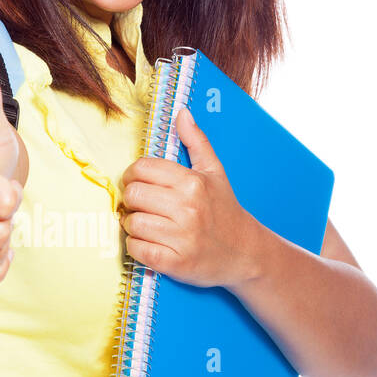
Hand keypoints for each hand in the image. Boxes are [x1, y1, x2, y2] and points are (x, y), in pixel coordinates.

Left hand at [118, 105, 260, 287]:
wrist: (245, 253)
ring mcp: (181, 238)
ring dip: (133, 224)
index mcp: (193, 183)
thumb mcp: (215, 172)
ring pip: (131, 223)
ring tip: (148, 224)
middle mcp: (187, 209)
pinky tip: (150, 242)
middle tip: (142, 205)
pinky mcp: (175, 263)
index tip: (138, 183)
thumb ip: (196, 141)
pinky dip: (137, 246)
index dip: (132, 175)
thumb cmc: (225, 210)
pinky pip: (137, 249)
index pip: (141, 169)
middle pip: (133, 195)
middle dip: (132, 200)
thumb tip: (181, 113)